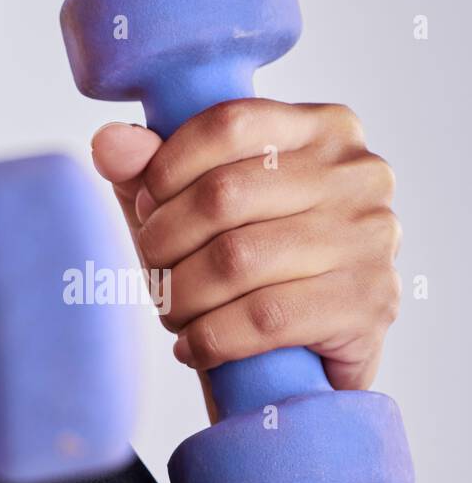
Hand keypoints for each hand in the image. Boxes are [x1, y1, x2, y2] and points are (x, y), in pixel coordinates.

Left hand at [89, 100, 401, 390]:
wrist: (301, 359)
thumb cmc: (242, 256)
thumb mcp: (189, 201)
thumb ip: (146, 166)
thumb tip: (109, 143)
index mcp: (322, 128)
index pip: (227, 123)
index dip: (167, 166)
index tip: (145, 204)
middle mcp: (359, 173)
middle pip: (224, 194)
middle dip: (165, 239)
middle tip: (152, 267)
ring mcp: (372, 238)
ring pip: (238, 259)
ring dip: (182, 294)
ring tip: (171, 309)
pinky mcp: (370, 304)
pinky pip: (266, 317)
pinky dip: (211, 337)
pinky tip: (193, 345)